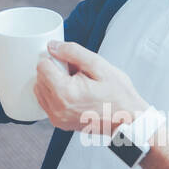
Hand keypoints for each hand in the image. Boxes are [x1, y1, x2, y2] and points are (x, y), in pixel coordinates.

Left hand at [33, 40, 147, 135]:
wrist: (128, 120)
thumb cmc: (119, 95)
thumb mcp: (99, 66)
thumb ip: (73, 52)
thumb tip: (52, 46)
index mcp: (65, 93)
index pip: (42, 66)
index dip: (56, 60)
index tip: (71, 64)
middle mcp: (57, 108)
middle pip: (39, 78)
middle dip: (55, 71)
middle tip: (77, 75)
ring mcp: (57, 118)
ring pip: (40, 90)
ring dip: (53, 83)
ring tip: (76, 85)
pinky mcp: (59, 123)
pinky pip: (46, 102)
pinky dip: (55, 95)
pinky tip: (74, 94)